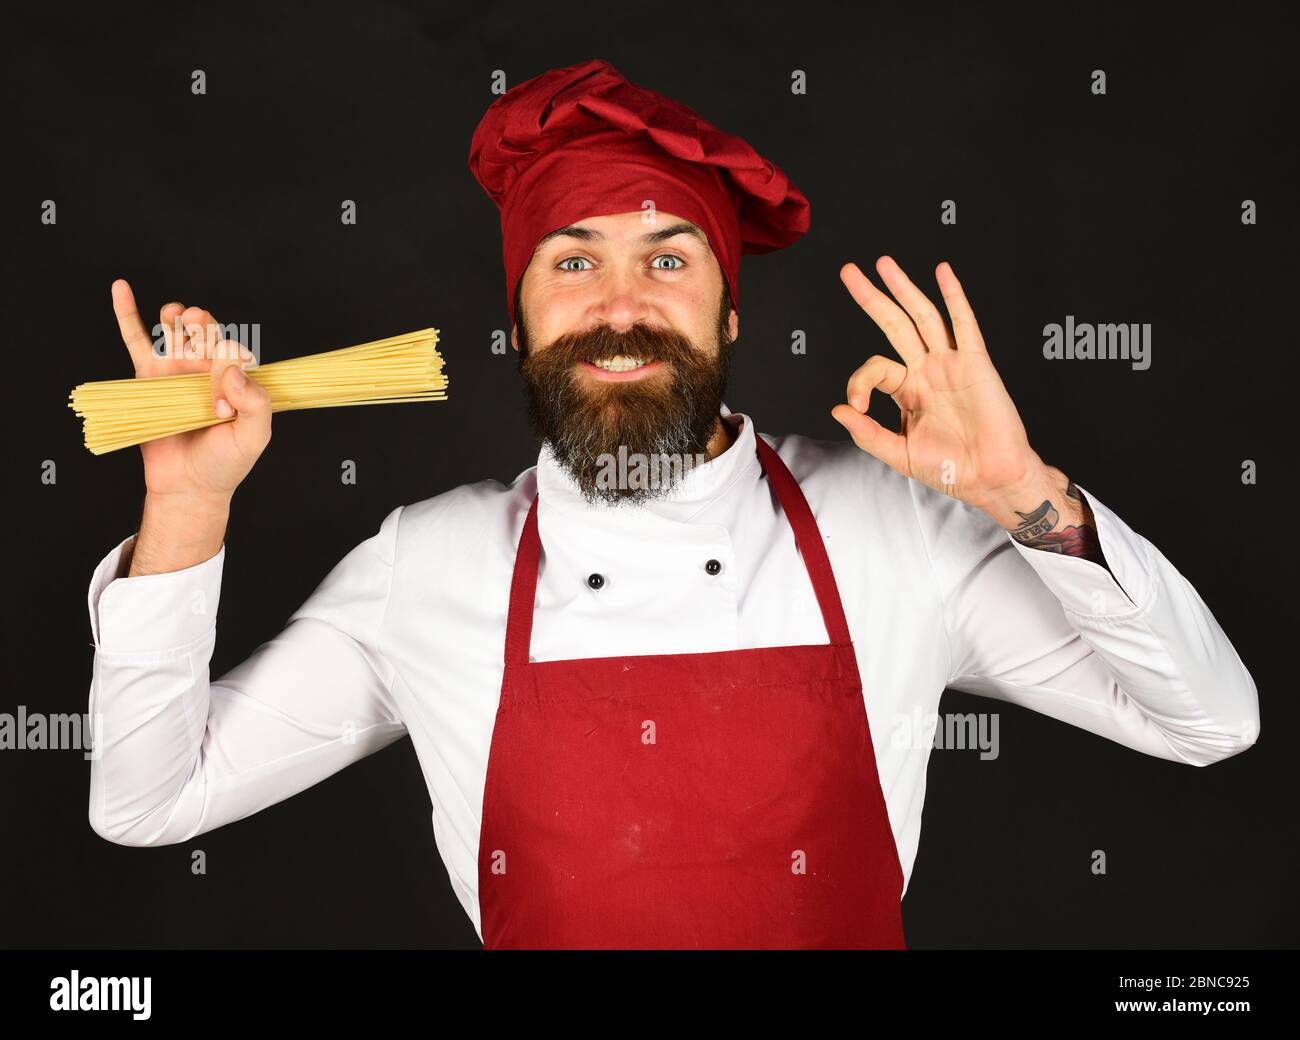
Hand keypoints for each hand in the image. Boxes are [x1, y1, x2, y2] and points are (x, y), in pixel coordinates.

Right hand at [111, 279, 271, 503]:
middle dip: (202, 322)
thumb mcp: (253, 436)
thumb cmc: (225, 462)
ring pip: (175, 332)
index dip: (228, 356)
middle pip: (205, 332)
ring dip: (175, 316)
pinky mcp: (147, 377)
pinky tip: (121, 287)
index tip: (224, 387)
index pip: (234, 350)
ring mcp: (176, 370)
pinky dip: (127, 312)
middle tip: (197, 323)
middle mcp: (207, 369)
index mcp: (236, 378)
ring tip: (176, 315)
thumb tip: (234, 371)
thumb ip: (255, 404)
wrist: (189, 486)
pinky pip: (136, 340)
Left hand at [831, 257, 1053, 519]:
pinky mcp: (974, 364)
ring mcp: (950, 364)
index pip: (875, 368)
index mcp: (908, 391)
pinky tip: (942, 272)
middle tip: (850, 272)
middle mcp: (927, 371)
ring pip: (923, 317)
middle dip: (871, 297)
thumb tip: (837, 410)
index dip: (859, 382)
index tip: (859, 408)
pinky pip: (964, 323)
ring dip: (904, 288)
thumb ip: (867, 433)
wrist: (988, 478)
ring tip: (883, 264)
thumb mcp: (897, 454)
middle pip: (894, 325)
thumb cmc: (949, 469)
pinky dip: (954, 296)